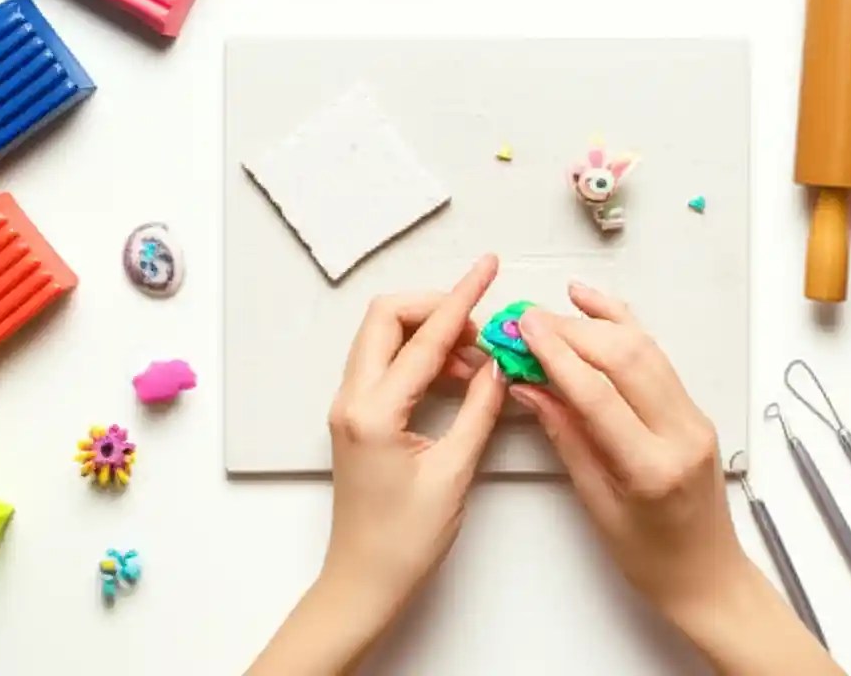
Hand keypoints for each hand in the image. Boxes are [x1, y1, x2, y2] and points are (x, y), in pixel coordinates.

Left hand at [248, 255, 505, 675]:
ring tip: (479, 361)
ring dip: (432, 335)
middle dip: (437, 307)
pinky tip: (458, 379)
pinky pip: (387, 365)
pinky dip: (422, 358)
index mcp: (373, 412)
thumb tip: (500, 367)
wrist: (364, 581)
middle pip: (388, 317)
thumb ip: (480, 410)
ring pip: (385, 338)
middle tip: (482, 324)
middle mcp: (352, 400)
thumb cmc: (403, 541)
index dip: (462, 299)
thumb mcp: (454, 472)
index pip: (424, 337)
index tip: (486, 269)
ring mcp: (350, 407)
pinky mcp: (358, 417)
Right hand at [511, 283, 839, 675]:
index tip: (525, 328)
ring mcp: (695, 420)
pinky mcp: (696, 412)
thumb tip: (533, 389)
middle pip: (624, 358)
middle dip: (571, 331)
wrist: (708, 578)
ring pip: (646, 349)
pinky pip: (659, 360)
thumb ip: (567, 438)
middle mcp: (681, 435)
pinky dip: (626, 331)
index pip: (598, 393)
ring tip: (554, 310)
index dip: (557, 354)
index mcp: (653, 468)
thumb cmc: (655, 559)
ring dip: (597, 323)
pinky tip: (600, 312)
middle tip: (528, 320)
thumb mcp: (597, 505)